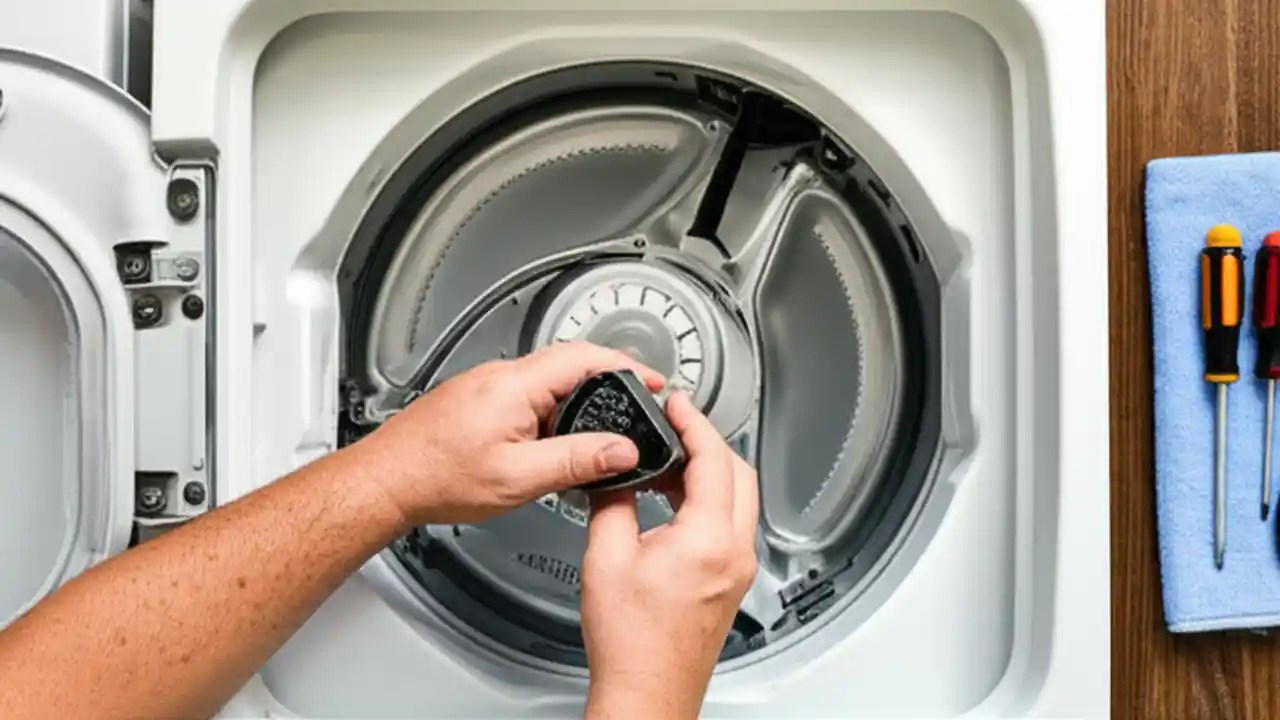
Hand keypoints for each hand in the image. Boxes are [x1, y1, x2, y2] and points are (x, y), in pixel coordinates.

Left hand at [347, 342, 663, 526]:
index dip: (627, 367)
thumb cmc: (437, 479)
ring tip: (605, 428)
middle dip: (611, 380)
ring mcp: (488, 386)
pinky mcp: (478, 401)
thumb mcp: (518, 478)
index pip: (585, 358)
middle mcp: (501, 376)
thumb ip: (575, 461)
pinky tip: (559, 438)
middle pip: (570, 364)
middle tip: (640, 401)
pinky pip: (530, 393)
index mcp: (515, 385)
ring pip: (550, 380)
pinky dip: (556, 409)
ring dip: (582, 397)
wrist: (386, 482)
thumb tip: (621, 451)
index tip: (654, 382)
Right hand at [580, 393, 758, 719]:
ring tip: (667, 460)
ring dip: (709, 472)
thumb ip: (612, 503)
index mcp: (709, 540)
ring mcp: (738, 570)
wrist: (646, 693)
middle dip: (709, 442)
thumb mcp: (605, 558)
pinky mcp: (730, 583)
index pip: (714, 460)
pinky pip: (730, 525)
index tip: (678, 404)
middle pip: (740, 474)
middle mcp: (735, 554)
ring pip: (739, 499)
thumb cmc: (630, 644)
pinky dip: (708, 501)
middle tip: (676, 425)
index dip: (694, 423)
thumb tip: (615, 474)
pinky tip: (673, 501)